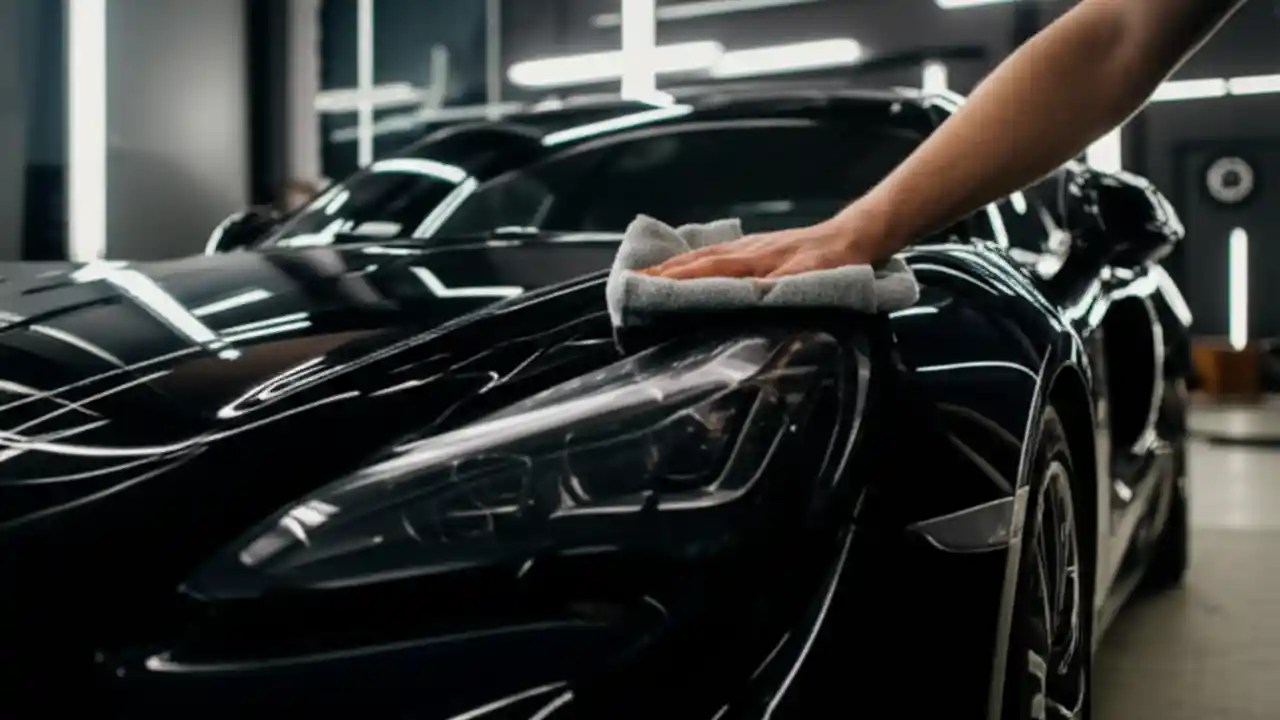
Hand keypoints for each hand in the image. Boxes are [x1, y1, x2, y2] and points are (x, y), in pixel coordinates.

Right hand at [641, 215, 875, 279]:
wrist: (858, 235)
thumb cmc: (837, 262)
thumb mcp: (808, 279)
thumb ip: (772, 288)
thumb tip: (736, 296)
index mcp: (754, 261)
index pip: (703, 271)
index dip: (672, 281)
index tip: (643, 288)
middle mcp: (746, 251)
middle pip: (696, 261)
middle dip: (663, 273)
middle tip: (632, 283)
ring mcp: (752, 247)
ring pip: (704, 256)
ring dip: (674, 266)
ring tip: (649, 274)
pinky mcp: (760, 248)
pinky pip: (717, 253)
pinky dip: (694, 259)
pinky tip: (690, 263)